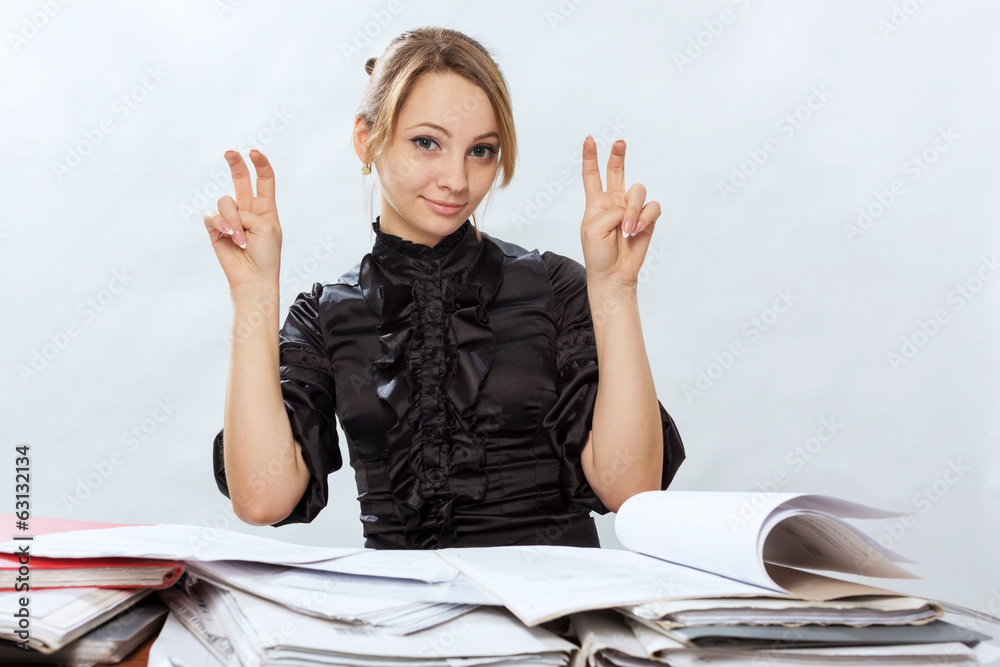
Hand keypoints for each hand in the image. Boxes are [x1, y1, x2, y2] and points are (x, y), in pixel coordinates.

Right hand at [203, 149, 282, 290]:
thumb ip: (247, 212)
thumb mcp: (267, 227)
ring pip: (226, 201)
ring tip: (241, 240)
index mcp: (265, 207)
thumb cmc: (266, 255)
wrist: (254, 277)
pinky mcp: (215, 228)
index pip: (264, 180)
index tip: (254, 152)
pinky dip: (222, 224)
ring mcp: (230, 218)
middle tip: (229, 152)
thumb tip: (225, 213)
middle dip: (235, 163)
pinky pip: (212, 215)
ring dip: (234, 220)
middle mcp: (247, 209)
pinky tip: (229, 236)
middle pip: (240, 179)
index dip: (260, 164)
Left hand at [579, 137, 661, 289]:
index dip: (590, 157)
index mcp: (596, 202)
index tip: (589, 140)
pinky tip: (637, 231)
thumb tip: (630, 207)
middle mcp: (614, 201)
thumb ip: (610, 211)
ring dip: (633, 210)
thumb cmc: (598, 253)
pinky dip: (645, 218)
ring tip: (627, 229)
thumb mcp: (593, 229)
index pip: (592, 175)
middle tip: (620, 142)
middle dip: (618, 155)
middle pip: (617, 171)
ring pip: (638, 191)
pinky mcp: (647, 218)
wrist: (613, 273)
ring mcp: (632, 209)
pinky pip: (652, 207)